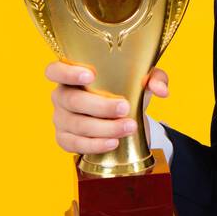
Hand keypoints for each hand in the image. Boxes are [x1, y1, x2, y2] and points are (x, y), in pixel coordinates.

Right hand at [46, 61, 169, 154]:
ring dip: (104, 128)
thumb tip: (161, 90)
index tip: (90, 75)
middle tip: (125, 107)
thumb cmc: (126, 91)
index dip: (67, 72)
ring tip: (129, 127)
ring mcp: (61, 119)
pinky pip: (75, 144)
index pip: (55, 70)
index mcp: (72, 75)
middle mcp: (62, 96)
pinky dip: (95, 145)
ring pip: (77, 125)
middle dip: (100, 106)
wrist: (125, 117)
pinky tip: (113, 142)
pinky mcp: (65, 139)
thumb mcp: (142, 80)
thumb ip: (154, 78)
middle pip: (72, 100)